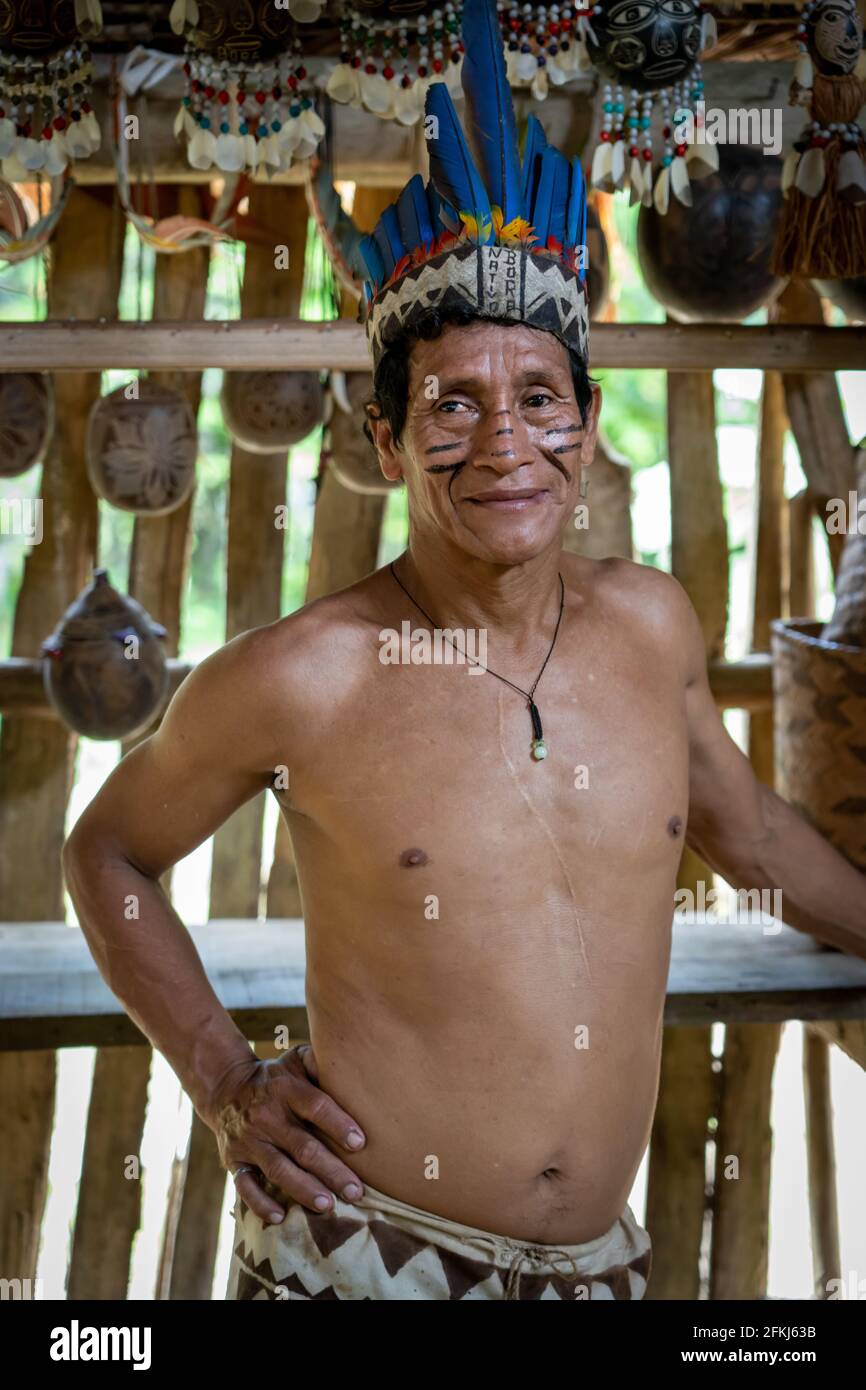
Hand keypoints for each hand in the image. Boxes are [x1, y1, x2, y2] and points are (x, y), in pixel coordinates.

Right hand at [207, 1045, 365, 1224]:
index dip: (338, 1124)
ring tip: (328, 1206)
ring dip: (304, 1189)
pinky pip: (245, 1186)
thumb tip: (349, 1063)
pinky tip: (280, 1217)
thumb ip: (319, 1062)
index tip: (360, 1143)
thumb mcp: (294, 1061)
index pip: (315, 1106)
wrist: (226, 1088)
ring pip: (278, 1169)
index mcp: (285, 1089)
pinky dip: (261, 1203)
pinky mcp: (234, 1160)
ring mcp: (249, 1140)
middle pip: (302, 1146)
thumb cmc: (276, 1078)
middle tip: (356, 1191)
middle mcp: (266, 1116)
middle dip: (331, 1170)